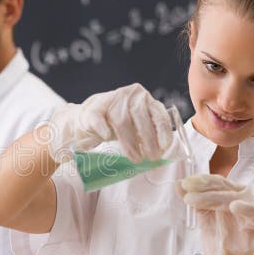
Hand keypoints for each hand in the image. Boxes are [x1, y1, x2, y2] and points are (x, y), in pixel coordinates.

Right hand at [47, 83, 171, 163]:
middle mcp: (130, 95)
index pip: (158, 113)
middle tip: (151, 157)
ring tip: (135, 158)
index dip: (163, 131)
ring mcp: (111, 100)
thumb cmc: (117, 124)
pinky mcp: (93, 109)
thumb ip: (148, 134)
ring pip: (122, 122)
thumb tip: (162, 155)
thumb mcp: (137, 125)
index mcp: (145, 99)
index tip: (165, 147)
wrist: (88, 117)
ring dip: (129, 143)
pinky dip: (103, 129)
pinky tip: (107, 137)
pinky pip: (100, 120)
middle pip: (140, 118)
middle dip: (148, 140)